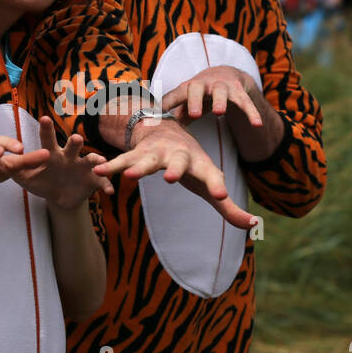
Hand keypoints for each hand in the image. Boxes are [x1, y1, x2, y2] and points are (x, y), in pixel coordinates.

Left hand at [9, 115, 113, 209]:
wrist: (60, 197)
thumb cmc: (42, 182)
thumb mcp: (27, 178)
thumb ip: (14, 169)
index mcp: (53, 153)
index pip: (48, 138)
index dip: (46, 128)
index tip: (44, 118)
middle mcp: (70, 156)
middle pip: (73, 145)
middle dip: (74, 142)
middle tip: (76, 138)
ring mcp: (83, 167)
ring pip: (91, 160)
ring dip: (95, 159)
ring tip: (98, 161)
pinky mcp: (93, 180)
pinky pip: (102, 181)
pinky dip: (106, 185)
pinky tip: (109, 191)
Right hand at [93, 119, 257, 229]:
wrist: (166, 127)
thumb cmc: (192, 164)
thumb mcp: (210, 182)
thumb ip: (229, 208)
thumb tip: (253, 225)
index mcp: (200, 165)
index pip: (211, 176)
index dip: (216, 185)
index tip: (222, 194)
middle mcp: (179, 156)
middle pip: (179, 163)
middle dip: (175, 170)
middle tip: (170, 178)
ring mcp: (157, 154)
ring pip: (147, 160)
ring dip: (138, 166)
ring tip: (130, 175)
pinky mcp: (137, 154)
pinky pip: (123, 161)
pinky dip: (111, 166)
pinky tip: (97, 171)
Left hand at [158, 66, 262, 127]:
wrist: (226, 74)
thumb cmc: (200, 92)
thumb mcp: (188, 100)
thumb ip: (176, 112)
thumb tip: (159, 127)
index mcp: (189, 87)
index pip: (176, 93)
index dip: (168, 101)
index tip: (159, 111)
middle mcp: (205, 84)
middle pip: (197, 88)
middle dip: (195, 100)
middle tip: (192, 113)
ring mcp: (223, 87)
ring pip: (221, 92)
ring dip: (220, 102)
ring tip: (219, 112)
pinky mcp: (240, 92)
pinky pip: (246, 103)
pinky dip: (252, 113)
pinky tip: (257, 125)